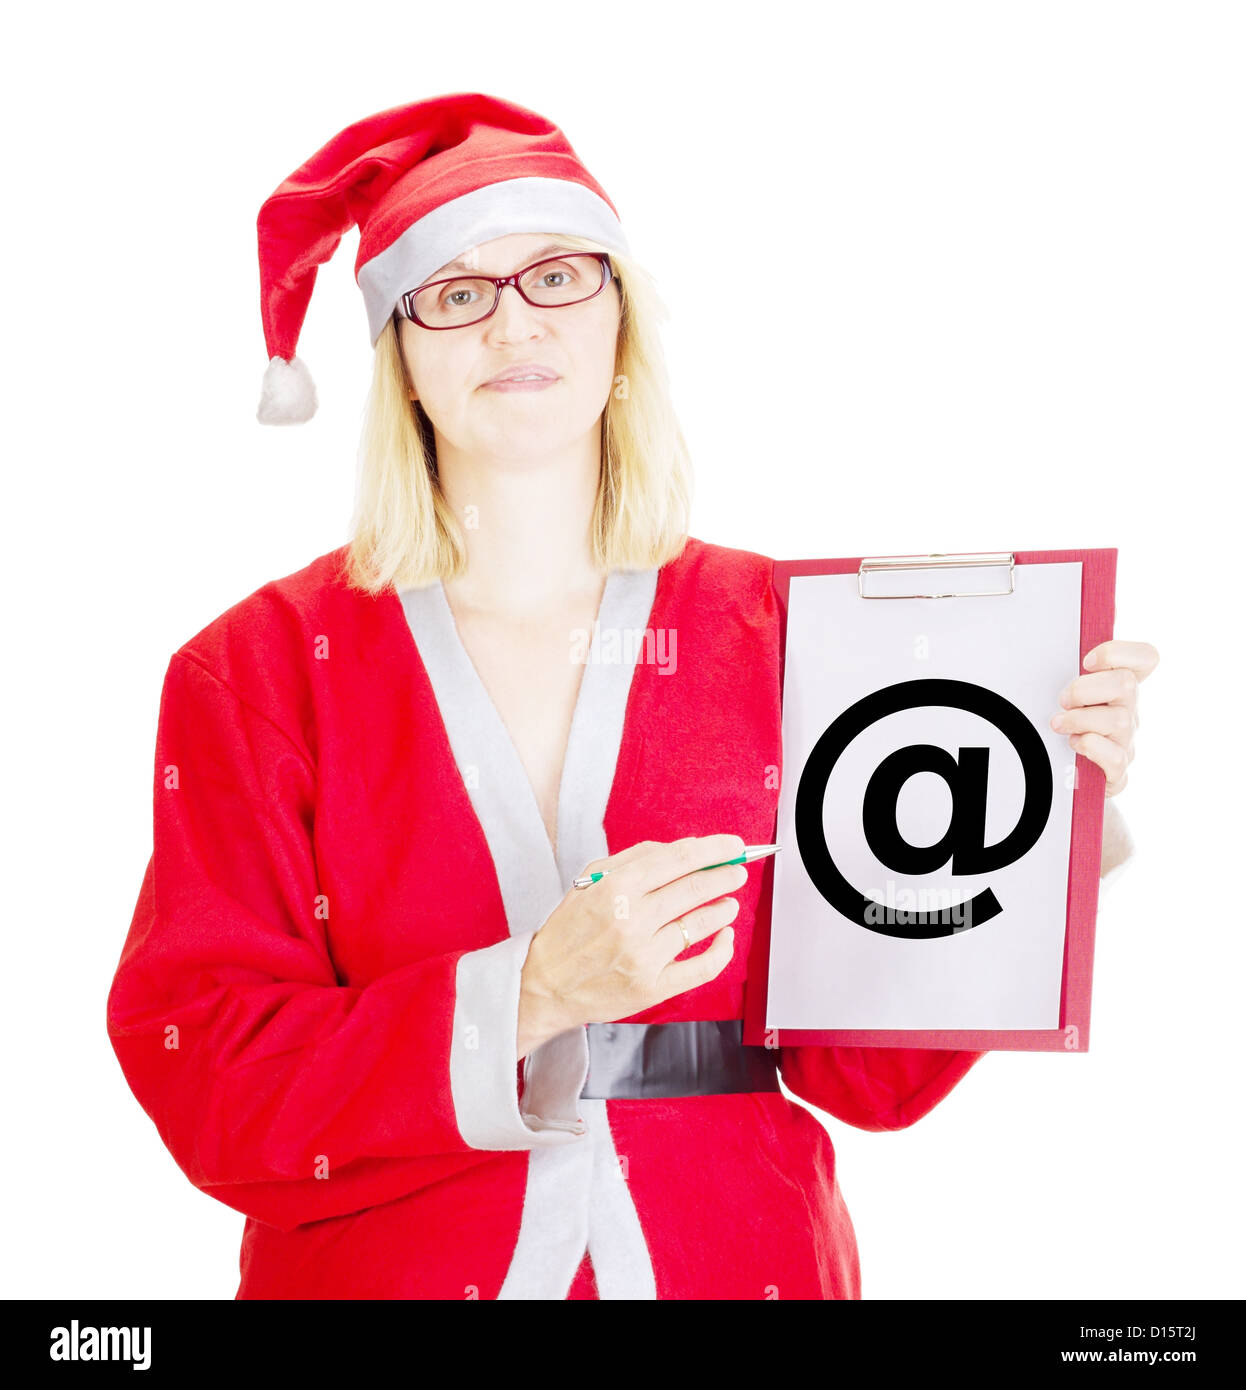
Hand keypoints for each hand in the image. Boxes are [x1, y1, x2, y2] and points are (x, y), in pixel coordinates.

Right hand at [516, 834, 746, 1057]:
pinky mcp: (652, 988)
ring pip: (700, 925)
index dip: (713, 850)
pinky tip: (725, 936)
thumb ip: (634, 859)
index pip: (678, 859)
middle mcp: (630, 920)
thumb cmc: (570, 930)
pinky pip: (701, 968)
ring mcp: (643, 956)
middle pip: (694, 888)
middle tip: (737, 871)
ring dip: (723, 908)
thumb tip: (682, 850)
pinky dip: (722, 950)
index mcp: (615, 888)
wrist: (544, 985)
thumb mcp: (590, 881)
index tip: (733, 846)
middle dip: (724, 875)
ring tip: (729, 902)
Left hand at [1050, 639, 1159, 796]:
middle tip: (1062, 699)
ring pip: (1119, 720)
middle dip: (1085, 689)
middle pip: (1126, 684)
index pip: (1145, 657)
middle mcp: (1129, 711)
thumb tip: (1067, 626)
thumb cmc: (1066, 726)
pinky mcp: (1118, 771)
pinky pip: (1115, 758)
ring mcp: (1126, 741)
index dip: (1118, 653)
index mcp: (1120, 686)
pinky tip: (1074, 744)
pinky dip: (1090, 747)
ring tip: (1059, 723)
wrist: (1065, 776)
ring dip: (1080, 719)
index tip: (1086, 661)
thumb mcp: (1068, 694)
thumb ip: (1068, 665)